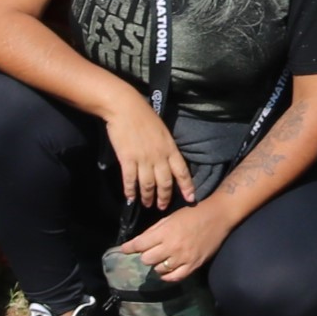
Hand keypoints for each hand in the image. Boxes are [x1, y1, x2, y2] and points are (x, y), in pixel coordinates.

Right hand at [105, 98, 196, 212]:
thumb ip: (166, 147)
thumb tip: (168, 161)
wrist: (125, 108)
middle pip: (165, 183)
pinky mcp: (127, 160)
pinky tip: (130, 197)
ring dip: (148, 197)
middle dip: (164, 198)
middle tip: (162, 207)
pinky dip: (130, 191)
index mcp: (170, 148)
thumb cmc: (144, 115)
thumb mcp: (163, 131)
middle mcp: (159, 156)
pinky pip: (130, 180)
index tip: (191, 198)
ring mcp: (143, 159)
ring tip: (147, 204)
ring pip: (148, 185)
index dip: (187, 187)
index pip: (182, 172)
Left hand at [121, 201, 232, 284]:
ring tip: (162, 258)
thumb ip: (154, 230)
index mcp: (165, 232)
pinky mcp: (193, 265)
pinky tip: (166, 270)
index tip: (124, 249)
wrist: (217, 217)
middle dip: (146, 255)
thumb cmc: (192, 215)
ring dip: (157, 264)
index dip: (129, 248)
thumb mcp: (170, 218)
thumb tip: (139, 242)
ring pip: (159, 269)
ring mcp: (183, 258)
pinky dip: (167, 276)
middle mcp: (172, 246)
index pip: (140, 244)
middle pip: (147, 259)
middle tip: (151, 251)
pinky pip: (174, 277)